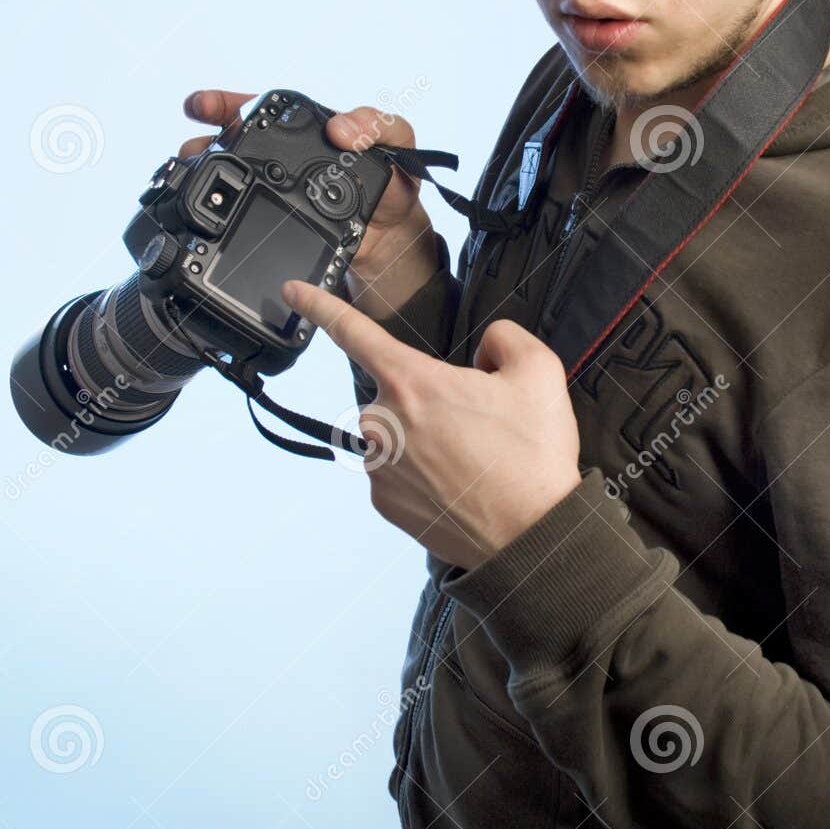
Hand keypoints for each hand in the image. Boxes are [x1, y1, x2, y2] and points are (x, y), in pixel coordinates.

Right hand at [180, 89, 433, 280]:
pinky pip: (246, 216)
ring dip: (205, 175)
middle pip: (227, 142)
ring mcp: (273, 192)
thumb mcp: (397, 143)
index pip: (256, 108)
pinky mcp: (276, 225)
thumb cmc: (393, 181)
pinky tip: (219, 216)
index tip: (201, 105)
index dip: (224, 104)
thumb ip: (378, 126)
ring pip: (227, 178)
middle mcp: (279, 158)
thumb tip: (340, 127)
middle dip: (201, 142)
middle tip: (193, 149)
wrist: (393, 234)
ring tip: (196, 178)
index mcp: (302, 130)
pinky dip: (228, 214)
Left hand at [279, 281, 582, 570]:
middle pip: (400, 391)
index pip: (352, 331)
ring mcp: (380, 466)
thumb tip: (484, 349)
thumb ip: (503, 337)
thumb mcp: (538, 371)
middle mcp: (383, 422)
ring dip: (430, 438)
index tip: (291, 291)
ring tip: (477, 461)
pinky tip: (461, 484)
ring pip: (401, 432)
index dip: (319, 305)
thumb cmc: (532, 457)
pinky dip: (426, 472)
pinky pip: (400, 470)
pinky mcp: (384, 502)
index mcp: (412, 382)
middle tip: (480, 426)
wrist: (533, 537)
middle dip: (433, 399)